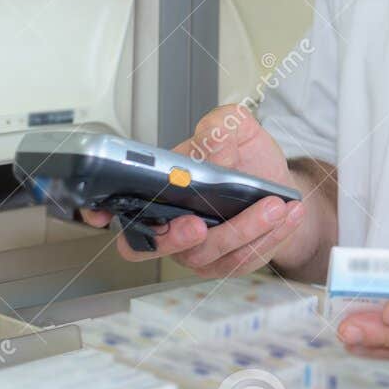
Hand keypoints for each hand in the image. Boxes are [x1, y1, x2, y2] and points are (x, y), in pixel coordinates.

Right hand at [80, 104, 313, 276]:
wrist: (280, 190)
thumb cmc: (247, 162)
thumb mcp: (238, 131)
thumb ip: (222, 125)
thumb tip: (213, 136)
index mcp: (159, 188)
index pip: (117, 204)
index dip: (99, 212)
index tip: (101, 213)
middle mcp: (169, 223)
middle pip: (151, 245)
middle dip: (173, 238)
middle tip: (199, 223)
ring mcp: (196, 249)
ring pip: (208, 252)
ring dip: (244, 229)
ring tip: (274, 205)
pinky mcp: (227, 263)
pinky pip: (242, 259)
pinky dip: (269, 236)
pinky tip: (289, 214)